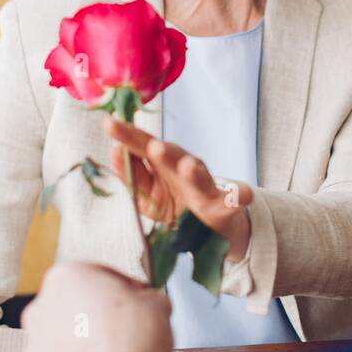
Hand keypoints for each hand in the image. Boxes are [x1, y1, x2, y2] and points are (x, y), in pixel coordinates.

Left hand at [20, 261, 172, 351]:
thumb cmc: (126, 342)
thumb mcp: (156, 304)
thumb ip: (149, 297)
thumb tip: (151, 303)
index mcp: (69, 275)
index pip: (102, 273)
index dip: (125, 287)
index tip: (137, 298)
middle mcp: (45, 301)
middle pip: (79, 300)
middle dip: (101, 311)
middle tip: (126, 324)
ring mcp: (37, 335)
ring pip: (68, 328)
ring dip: (87, 334)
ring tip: (114, 348)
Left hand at [106, 116, 253, 261]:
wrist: (210, 230)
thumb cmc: (175, 205)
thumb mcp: (147, 196)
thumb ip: (132, 175)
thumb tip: (114, 151)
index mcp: (162, 166)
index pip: (142, 146)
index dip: (127, 135)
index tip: (110, 122)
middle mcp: (184, 170)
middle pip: (173, 155)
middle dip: (164, 151)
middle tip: (154, 147)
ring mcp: (206, 187)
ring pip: (201, 175)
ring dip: (195, 170)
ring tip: (189, 167)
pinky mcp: (225, 205)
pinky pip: (233, 199)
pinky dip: (238, 196)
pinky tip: (241, 196)